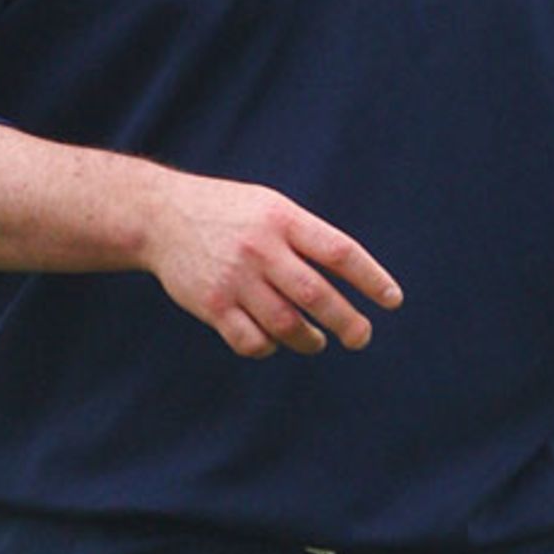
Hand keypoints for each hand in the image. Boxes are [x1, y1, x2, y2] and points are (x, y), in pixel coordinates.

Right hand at [138, 170, 403, 358]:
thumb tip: (353, 276)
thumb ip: (306, 237)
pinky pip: (251, 341)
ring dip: (309, 340)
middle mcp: (260, 248)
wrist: (160, 216)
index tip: (393, 300)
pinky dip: (269, 347)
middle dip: (346, 322)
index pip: (338, 251)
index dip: (371, 278)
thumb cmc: (228, 213)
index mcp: (282, 219)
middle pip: (316, 294)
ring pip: (286, 324)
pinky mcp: (211, 304)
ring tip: (317, 341)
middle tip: (361, 337)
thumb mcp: (270, 207)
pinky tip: (274, 341)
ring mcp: (234, 278)